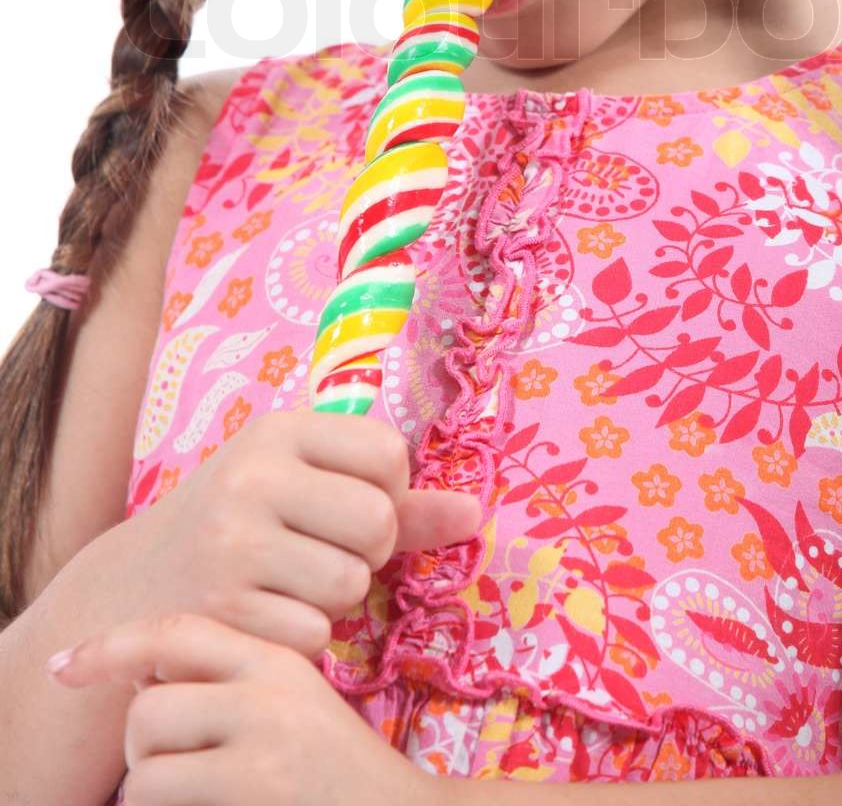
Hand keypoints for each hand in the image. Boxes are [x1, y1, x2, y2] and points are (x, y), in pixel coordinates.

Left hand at [48, 610, 440, 805]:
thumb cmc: (339, 775)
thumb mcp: (295, 707)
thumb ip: (233, 680)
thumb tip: (142, 672)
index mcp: (276, 661)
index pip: (174, 634)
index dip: (111, 646)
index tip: (64, 667)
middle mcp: (267, 691)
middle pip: (147, 710)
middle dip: (146, 754)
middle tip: (184, 775)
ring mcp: (261, 746)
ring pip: (146, 769)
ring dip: (158, 794)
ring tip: (206, 800)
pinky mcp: (254, 791)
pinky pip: (165, 803)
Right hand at [112, 407, 481, 659]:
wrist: (141, 580)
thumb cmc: (245, 521)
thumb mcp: (306, 483)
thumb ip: (398, 498)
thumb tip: (476, 515)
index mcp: (278, 431)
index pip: (388, 453)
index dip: (390, 489)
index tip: (356, 502)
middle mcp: (253, 478)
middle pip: (378, 521)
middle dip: (371, 548)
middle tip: (332, 550)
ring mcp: (234, 544)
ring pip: (352, 583)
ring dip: (338, 596)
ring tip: (297, 580)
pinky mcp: (225, 609)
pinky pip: (316, 633)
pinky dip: (306, 634)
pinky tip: (271, 613)